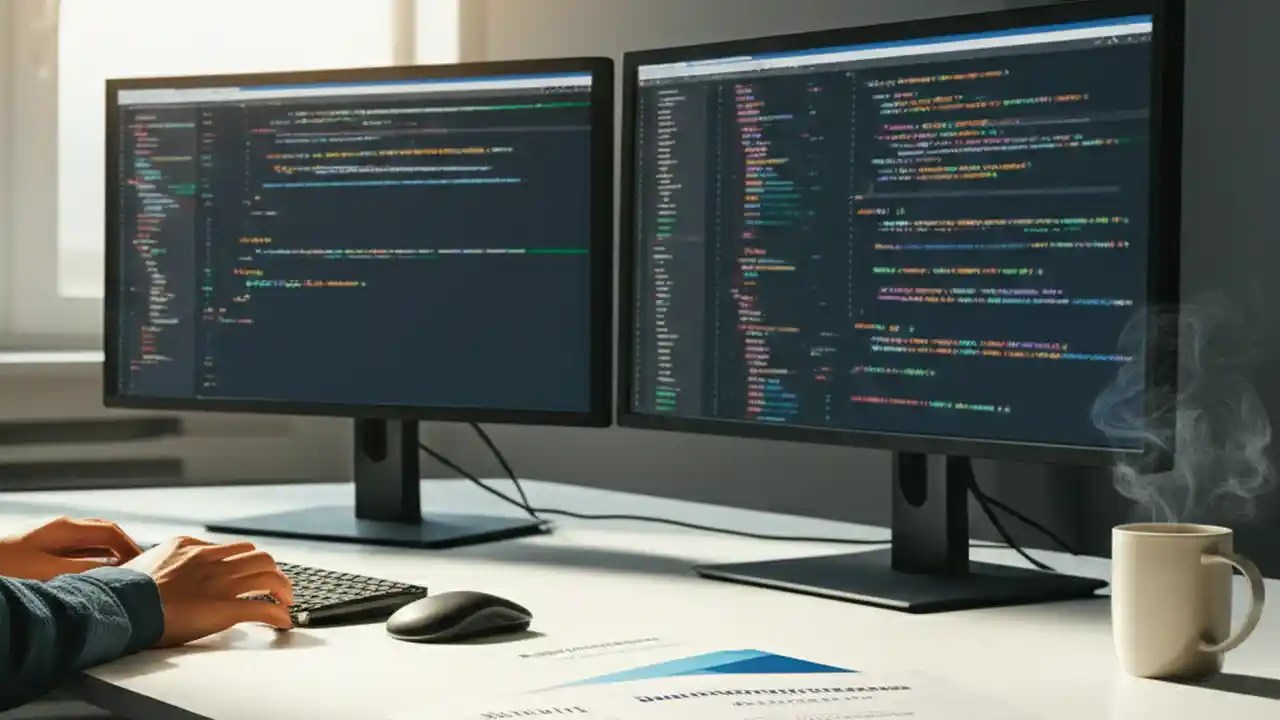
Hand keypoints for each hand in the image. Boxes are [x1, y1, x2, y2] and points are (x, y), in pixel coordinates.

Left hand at [0, 517, 142, 580]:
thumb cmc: (6, 570)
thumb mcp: (49, 572)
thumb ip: (85, 570)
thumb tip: (115, 571)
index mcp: (66, 528)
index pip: (112, 532)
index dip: (132, 549)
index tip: (146, 567)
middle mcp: (60, 528)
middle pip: (103, 534)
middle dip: (123, 551)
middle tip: (137, 572)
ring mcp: (49, 537)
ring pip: (88, 543)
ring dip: (106, 557)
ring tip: (118, 577)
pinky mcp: (38, 550)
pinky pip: (75, 552)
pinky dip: (90, 562)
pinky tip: (90, 579)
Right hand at [123, 536, 293, 646]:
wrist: (123, 605)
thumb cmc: (125, 590)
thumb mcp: (145, 561)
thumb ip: (162, 561)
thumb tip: (155, 566)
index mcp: (191, 547)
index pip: (233, 548)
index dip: (246, 560)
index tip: (250, 570)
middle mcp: (212, 561)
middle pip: (258, 557)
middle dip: (272, 571)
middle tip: (277, 585)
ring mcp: (221, 583)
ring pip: (268, 577)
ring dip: (283, 589)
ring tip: (287, 601)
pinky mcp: (226, 607)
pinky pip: (262, 609)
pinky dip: (277, 616)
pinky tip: (282, 622)